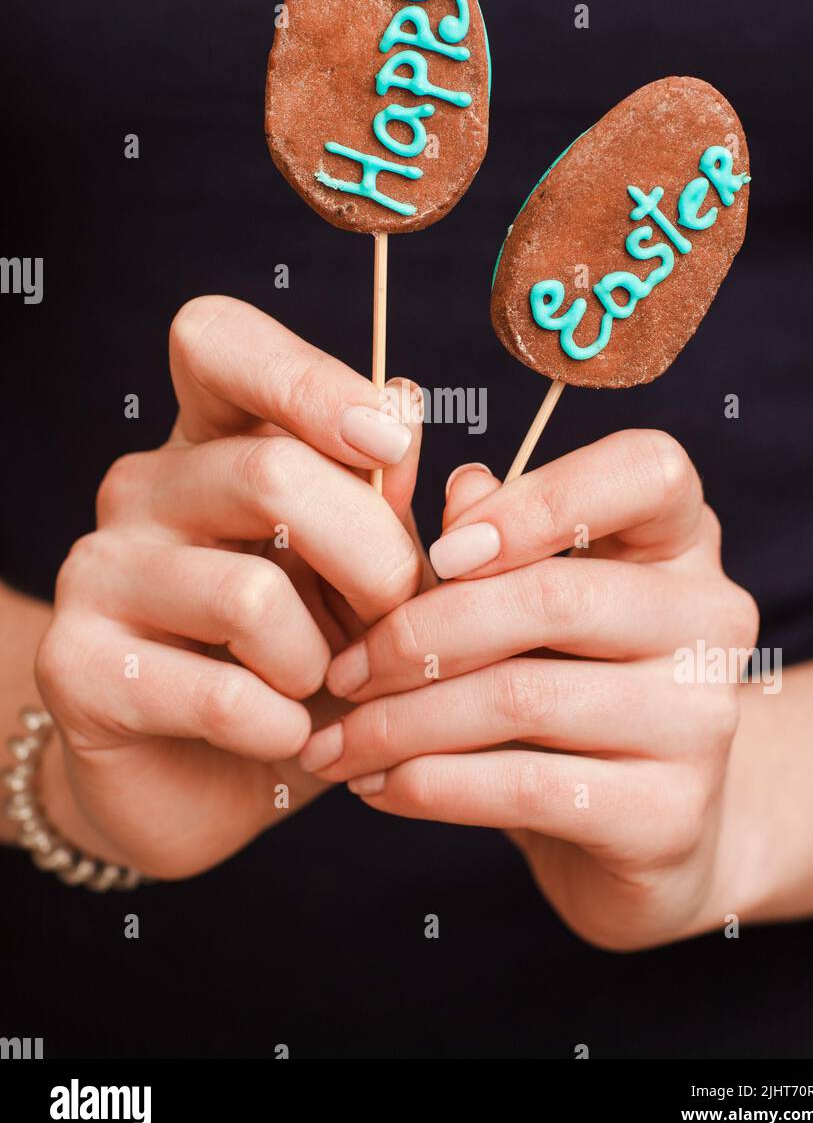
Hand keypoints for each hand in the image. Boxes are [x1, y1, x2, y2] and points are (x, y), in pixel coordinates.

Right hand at [35, 296, 422, 878]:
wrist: (199, 782)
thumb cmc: (297, 659)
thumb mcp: (361, 578)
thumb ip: (393, 508)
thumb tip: (425, 424)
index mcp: (209, 439)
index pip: (216, 340)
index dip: (307, 380)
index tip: (387, 447)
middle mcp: (143, 485)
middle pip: (271, 472)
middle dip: (372, 559)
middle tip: (394, 619)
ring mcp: (98, 568)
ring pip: (251, 594)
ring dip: (321, 659)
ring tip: (321, 686)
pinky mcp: (76, 663)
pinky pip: (220, 694)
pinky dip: (284, 726)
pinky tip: (285, 737)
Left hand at [298, 430, 758, 950]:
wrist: (643, 831)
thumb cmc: (567, 685)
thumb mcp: (529, 600)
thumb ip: (493, 537)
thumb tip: (461, 487)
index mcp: (681, 540)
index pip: (648, 471)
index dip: (540, 499)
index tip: (440, 552)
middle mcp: (711, 617)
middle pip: (551, 597)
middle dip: (417, 635)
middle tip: (341, 673)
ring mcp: (701, 719)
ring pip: (521, 697)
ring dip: (401, 722)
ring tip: (334, 745)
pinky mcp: (671, 813)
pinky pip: (524, 788)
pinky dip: (429, 785)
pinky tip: (379, 787)